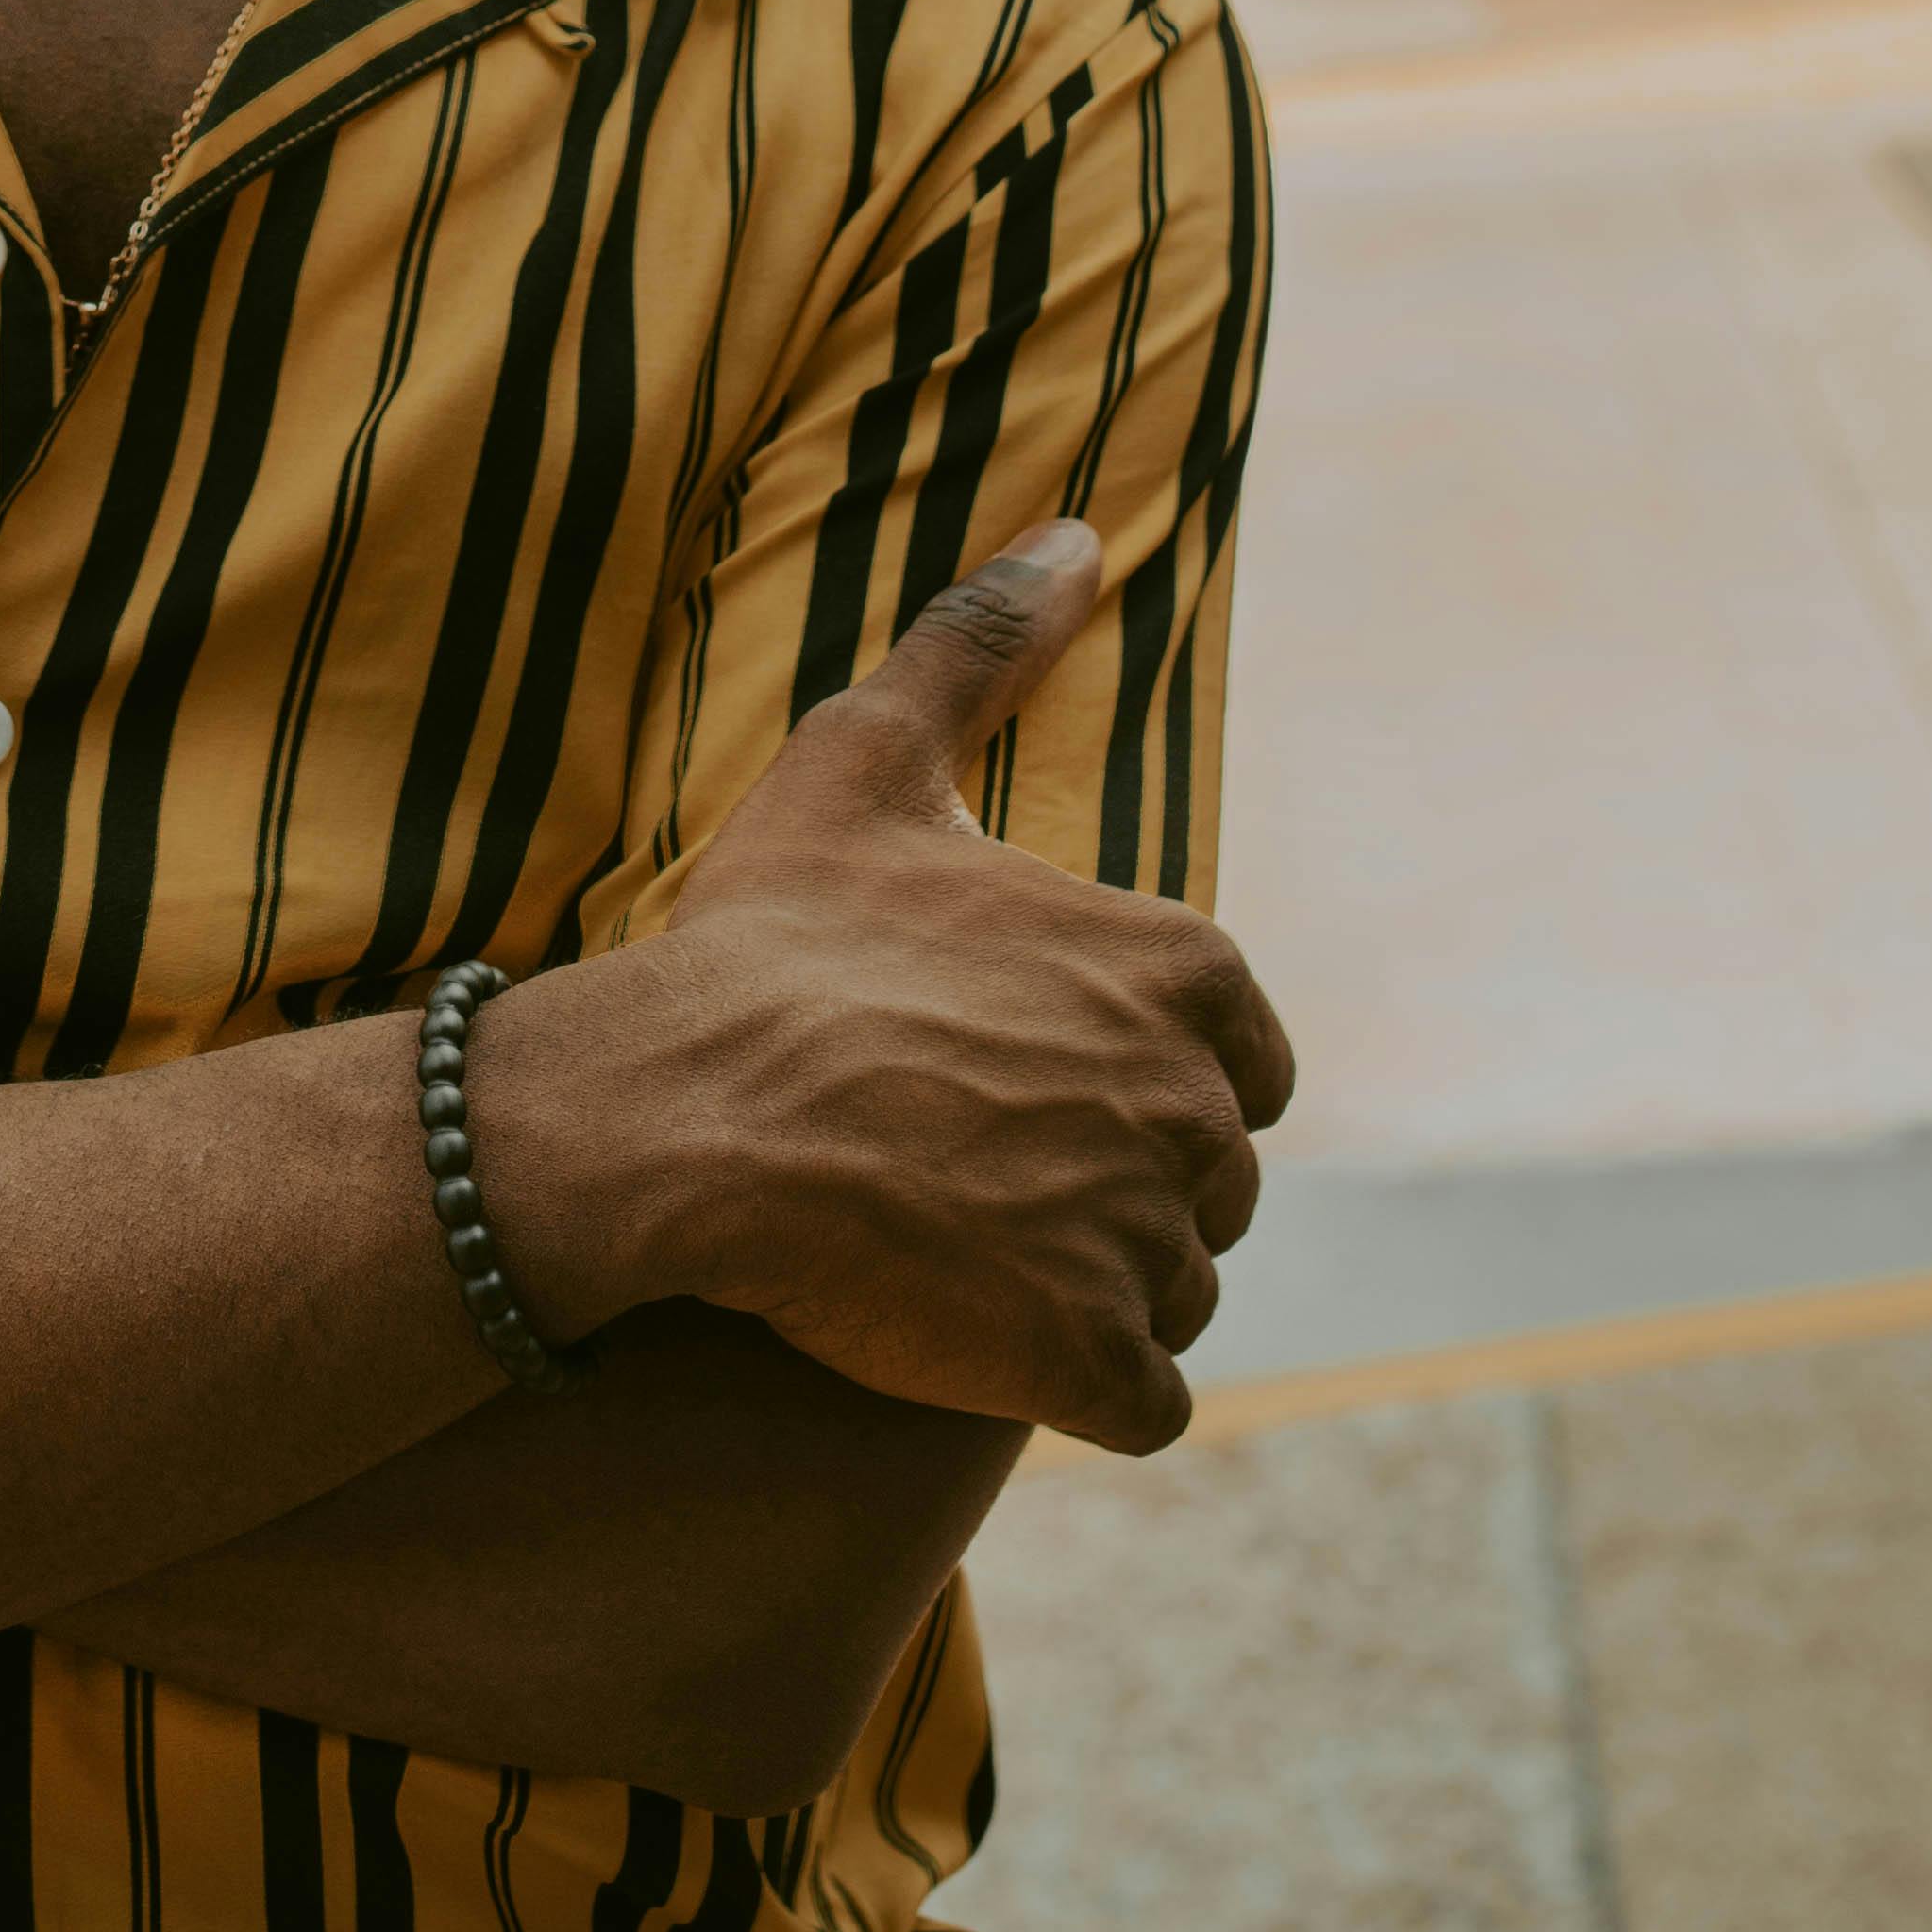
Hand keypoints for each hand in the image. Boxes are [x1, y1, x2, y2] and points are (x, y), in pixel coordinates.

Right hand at [468, 527, 1291, 1451]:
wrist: (684, 1107)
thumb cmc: (773, 936)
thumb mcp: (869, 758)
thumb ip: (981, 643)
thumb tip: (1077, 529)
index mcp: (1179, 966)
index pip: (1247, 1059)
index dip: (1147, 1078)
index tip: (1037, 1086)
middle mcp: (1192, 1100)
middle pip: (1206, 1181)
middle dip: (1112, 1187)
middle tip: (976, 1171)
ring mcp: (1146, 1234)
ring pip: (1174, 1291)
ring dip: (1091, 1291)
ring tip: (966, 1252)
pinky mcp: (1091, 1354)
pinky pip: (1145, 1401)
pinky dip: (1083, 1390)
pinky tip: (985, 1344)